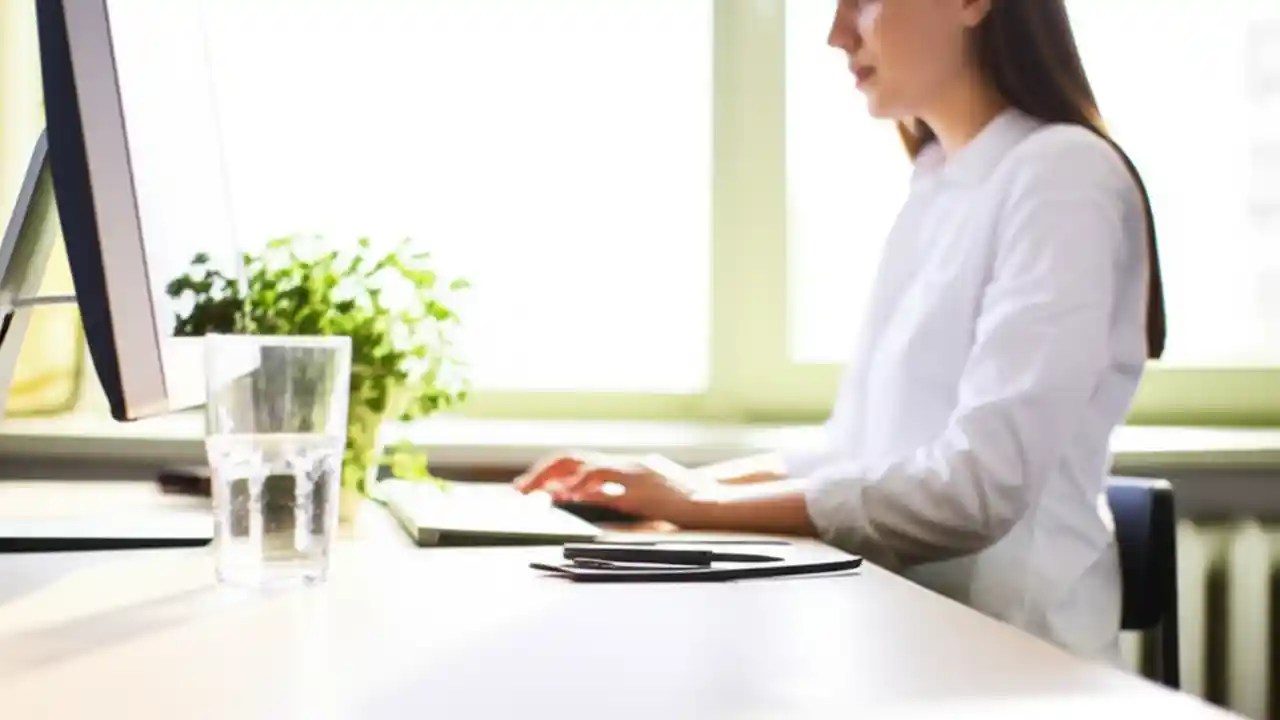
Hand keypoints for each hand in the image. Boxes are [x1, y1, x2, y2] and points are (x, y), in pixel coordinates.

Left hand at [514, 452, 700, 524]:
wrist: (712, 501)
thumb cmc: (680, 503)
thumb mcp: (642, 498)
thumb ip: (612, 496)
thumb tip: (577, 499)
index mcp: (622, 467)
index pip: (577, 463)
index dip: (550, 473)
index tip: (529, 487)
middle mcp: (623, 464)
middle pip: (573, 459)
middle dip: (543, 474)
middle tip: (521, 490)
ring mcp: (631, 471)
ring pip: (583, 465)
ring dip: (555, 478)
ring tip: (536, 492)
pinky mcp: (640, 484)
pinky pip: (605, 479)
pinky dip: (583, 485)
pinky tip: (569, 495)